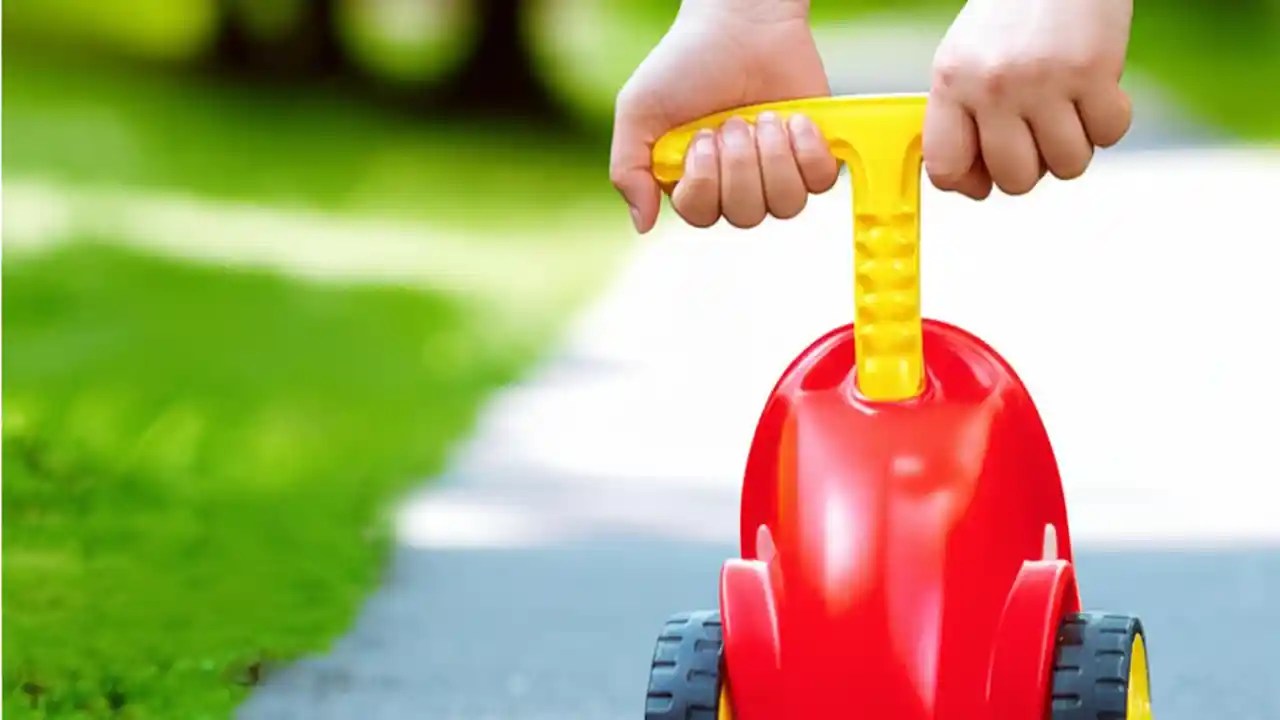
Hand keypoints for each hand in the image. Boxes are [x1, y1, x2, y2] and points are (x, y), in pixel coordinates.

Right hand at [610, 0, 838, 231]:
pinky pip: (821, 182)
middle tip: (732, 121)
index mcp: (694, 178)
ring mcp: (777, 170)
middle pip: (746, 216)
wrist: (742, 22)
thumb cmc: (688, 61)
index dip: (706, 182)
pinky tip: (793, 120)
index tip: (701, 136)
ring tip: (763, 118)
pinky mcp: (812, 154)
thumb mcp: (639, 110)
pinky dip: (808, 150)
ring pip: (786, 206)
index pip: (702, 215)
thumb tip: (643, 225)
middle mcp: (736, 182)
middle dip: (740, 164)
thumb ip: (628, 170)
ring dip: (774, 157)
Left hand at [923, 0, 1133, 197]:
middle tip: (1035, 138)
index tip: (982, 178)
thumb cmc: (1013, 11)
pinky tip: (1095, 94)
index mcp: (952, 82)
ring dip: (1073, 148)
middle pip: (1014, 179)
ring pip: (1067, 165)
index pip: (945, 167)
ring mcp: (1045, 80)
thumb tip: (976, 181)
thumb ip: (961, 116)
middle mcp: (994, 85)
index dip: (967, 183)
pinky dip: (1107, 122)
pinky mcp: (1095, 71)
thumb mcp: (964, 58)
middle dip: (1030, 169)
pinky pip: (1109, 135)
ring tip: (1067, 112)